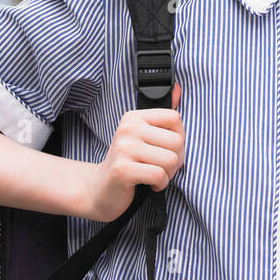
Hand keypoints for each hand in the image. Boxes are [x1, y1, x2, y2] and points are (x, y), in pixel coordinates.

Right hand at [82, 81, 183, 222]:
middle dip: (176, 160)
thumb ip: (163, 116)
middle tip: (160, 166)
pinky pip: (159, 175)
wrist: (101, 190)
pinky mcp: (122, 170)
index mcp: (134, 117)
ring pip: (170, 160)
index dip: (178, 138)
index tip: (164, 149)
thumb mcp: (145, 137)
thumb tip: (178, 88)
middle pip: (177, 141)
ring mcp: (123, 148)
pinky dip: (160, 184)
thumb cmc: (129, 163)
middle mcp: (128, 128)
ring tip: (153, 175)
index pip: (174, 118)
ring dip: (168, 174)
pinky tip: (149, 184)